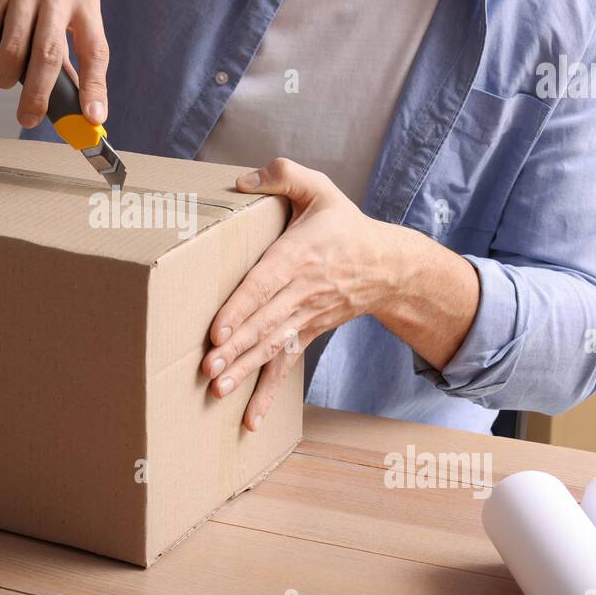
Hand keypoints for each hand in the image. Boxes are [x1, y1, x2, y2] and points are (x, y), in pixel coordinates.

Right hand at [0, 0, 108, 129]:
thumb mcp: (54, 13)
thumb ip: (65, 54)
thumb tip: (78, 106)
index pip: (96, 50)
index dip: (95, 87)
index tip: (93, 117)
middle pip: (49, 56)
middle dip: (38, 96)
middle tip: (29, 118)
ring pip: (12, 54)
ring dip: (3, 75)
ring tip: (1, 72)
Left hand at [202, 158, 402, 431]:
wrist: (387, 266)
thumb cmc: (344, 225)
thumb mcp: (319, 188)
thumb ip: (283, 175)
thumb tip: (243, 179)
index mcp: (299, 254)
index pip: (265, 283)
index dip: (242, 307)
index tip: (218, 329)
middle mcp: (301, 290)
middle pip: (264, 322)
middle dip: (235, 347)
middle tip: (208, 368)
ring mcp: (305, 316)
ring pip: (271, 347)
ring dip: (245, 371)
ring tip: (217, 389)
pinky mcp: (306, 333)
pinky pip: (285, 365)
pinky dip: (268, 393)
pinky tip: (249, 419)